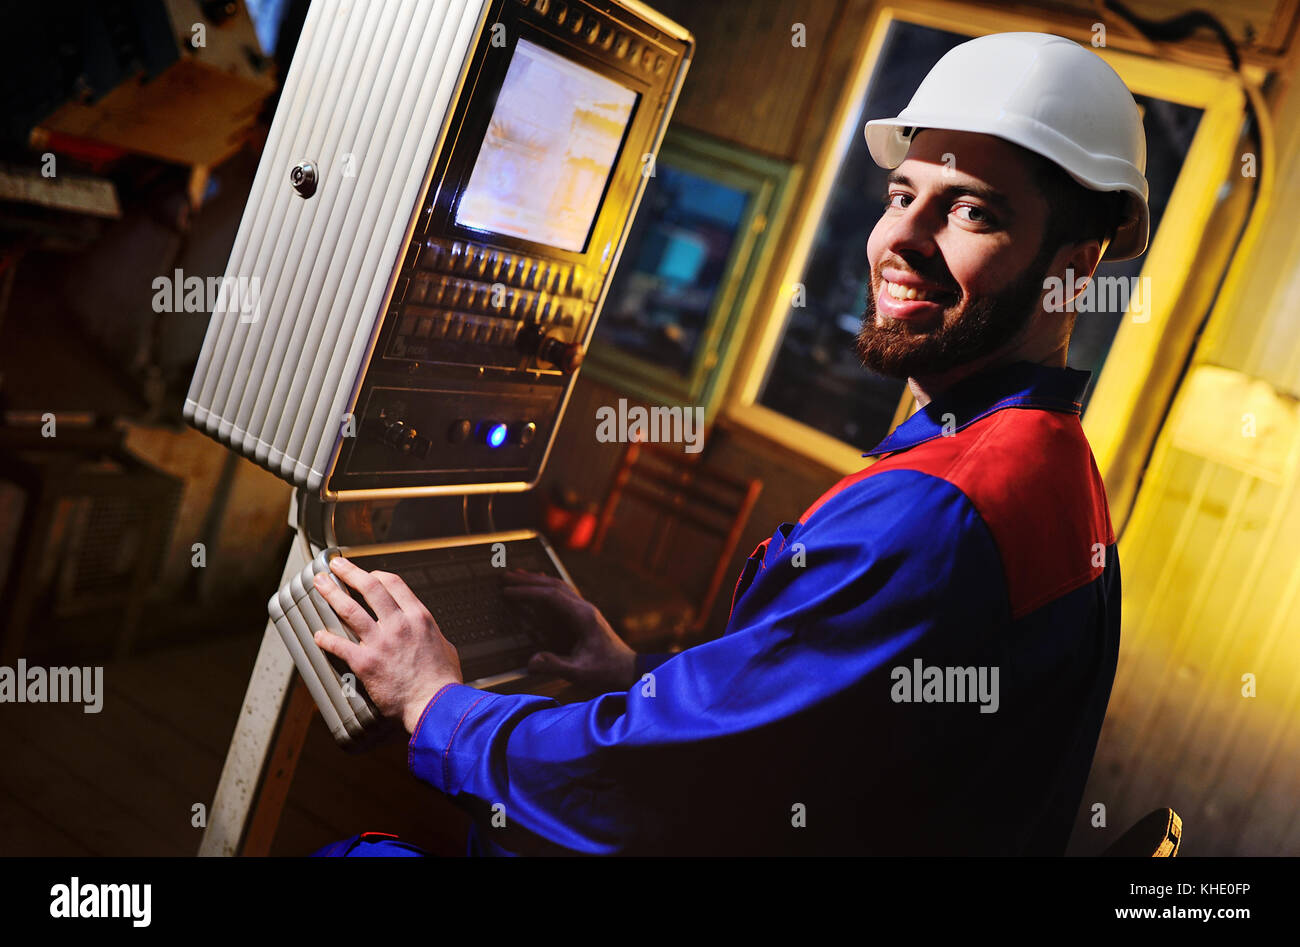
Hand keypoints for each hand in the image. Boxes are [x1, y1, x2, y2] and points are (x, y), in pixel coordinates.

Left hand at [311, 557, 462, 733]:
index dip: (376, 575)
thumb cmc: (443, 681)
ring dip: (331, 593)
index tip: (367, 575)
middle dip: (349, 573)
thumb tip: (429, 634)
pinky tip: (318, 635)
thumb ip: (432, 635)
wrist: (436, 704)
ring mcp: (381, 642)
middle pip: (369, 588)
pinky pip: (340, 645)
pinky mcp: (366, 663)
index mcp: (419, 617)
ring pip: (349, 609)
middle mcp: (398, 624)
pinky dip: (326, 639)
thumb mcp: (446, 647)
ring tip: (319, 585)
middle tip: (335, 566)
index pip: (393, 584)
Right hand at [502, 569, 637, 691]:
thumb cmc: (607, 673)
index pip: (551, 596)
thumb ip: (555, 666)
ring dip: (538, 580)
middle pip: (554, 586)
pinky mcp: (586, 616)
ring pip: (560, 587)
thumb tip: (531, 662)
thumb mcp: (580, 673)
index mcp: (583, 617)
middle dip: (528, 580)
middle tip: (505, 576)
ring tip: (518, 576)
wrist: (630, 672)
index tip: (507, 591)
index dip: (528, 592)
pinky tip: (540, 588)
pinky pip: (565, 594)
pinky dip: (548, 588)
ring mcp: (587, 610)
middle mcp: (585, 609)